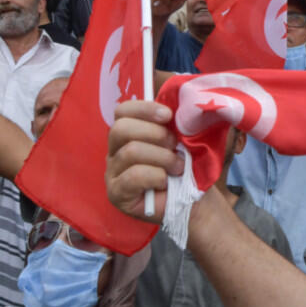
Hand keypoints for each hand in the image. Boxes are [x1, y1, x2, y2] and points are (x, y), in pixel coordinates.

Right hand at [106, 99, 182, 223]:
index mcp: (128, 133)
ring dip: (162, 158)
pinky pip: (133, 176)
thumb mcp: (184, 139)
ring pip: (131, 152)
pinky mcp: (116, 193)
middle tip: (174, 146)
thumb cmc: (186, 167)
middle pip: (121, 128)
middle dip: (155, 134)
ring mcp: (112, 173)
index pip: (122, 111)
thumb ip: (176, 122)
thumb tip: (179, 106)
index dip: (144, 109)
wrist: (193, 201)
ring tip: (178, 167)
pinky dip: (156, 176)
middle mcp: (114, 150)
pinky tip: (165, 182)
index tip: (168, 116)